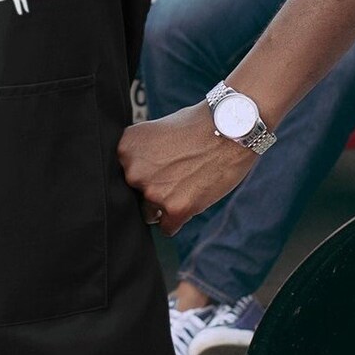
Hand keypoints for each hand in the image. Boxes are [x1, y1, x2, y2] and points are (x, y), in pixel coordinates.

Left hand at [117, 103, 255, 235]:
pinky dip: (178, 220)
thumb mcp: (155, 130)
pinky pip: (167, 228)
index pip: (124, 175)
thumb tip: (131, 180)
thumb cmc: (196, 125)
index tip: (160, 165)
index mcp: (125, 149)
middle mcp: (133, 171)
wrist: (230, 127)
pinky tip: (192, 199)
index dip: (144, 172)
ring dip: (165, 205)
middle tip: (178, 173)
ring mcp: (153, 192)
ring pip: (149, 213)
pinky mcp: (176, 209)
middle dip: (154, 189)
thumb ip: (139, 154)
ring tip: (187, 184)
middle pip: (136, 195)